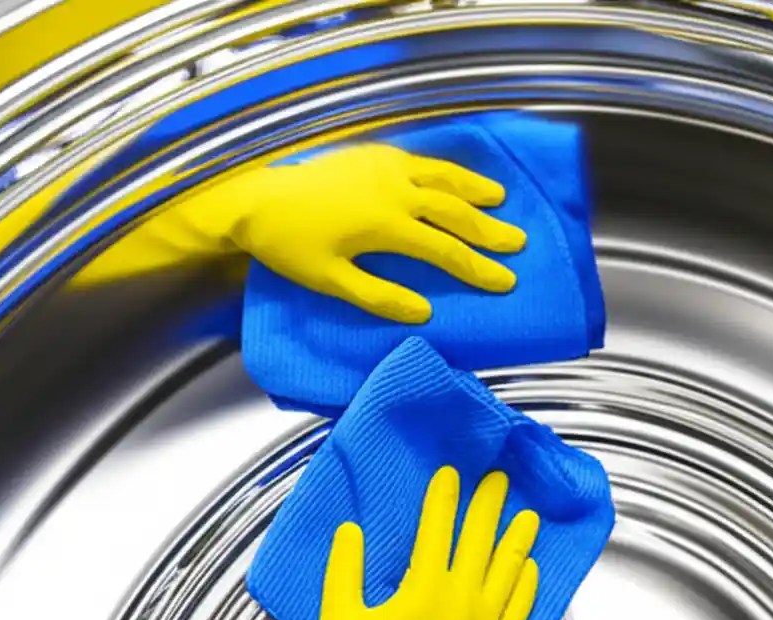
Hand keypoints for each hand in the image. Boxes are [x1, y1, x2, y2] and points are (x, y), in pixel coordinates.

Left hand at [222, 144, 525, 322]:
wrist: (254, 199)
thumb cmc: (289, 245)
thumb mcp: (330, 280)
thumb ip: (379, 297)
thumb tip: (424, 312)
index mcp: (386, 224)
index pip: (445, 250)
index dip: (478, 267)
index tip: (506, 281)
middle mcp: (394, 190)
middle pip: (453, 211)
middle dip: (488, 229)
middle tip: (518, 242)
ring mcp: (384, 167)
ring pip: (441, 176)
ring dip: (473, 188)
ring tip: (500, 198)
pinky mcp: (372, 155)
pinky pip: (420, 160)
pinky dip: (444, 169)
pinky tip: (452, 176)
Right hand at [318, 466, 539, 619]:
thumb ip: (344, 570)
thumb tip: (349, 533)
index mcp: (422, 591)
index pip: (437, 530)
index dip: (444, 498)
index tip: (450, 475)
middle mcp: (459, 603)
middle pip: (479, 541)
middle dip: (488, 505)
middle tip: (498, 480)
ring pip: (507, 571)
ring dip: (518, 539)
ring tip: (528, 517)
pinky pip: (518, 611)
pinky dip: (527, 586)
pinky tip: (531, 570)